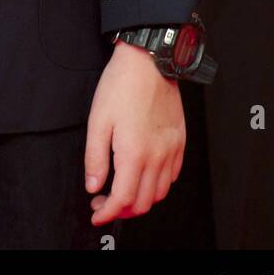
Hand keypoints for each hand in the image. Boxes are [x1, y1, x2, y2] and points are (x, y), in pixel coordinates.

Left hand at [84, 40, 184, 225]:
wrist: (149, 61)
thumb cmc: (121, 85)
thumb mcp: (98, 119)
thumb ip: (95, 157)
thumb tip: (93, 186)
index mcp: (134, 153)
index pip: (123, 199)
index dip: (107, 213)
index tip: (96, 213)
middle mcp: (157, 156)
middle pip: (142, 203)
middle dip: (122, 210)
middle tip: (105, 202)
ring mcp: (171, 149)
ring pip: (159, 193)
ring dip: (140, 200)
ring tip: (123, 190)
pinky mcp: (180, 140)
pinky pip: (173, 175)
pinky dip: (158, 185)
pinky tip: (144, 175)